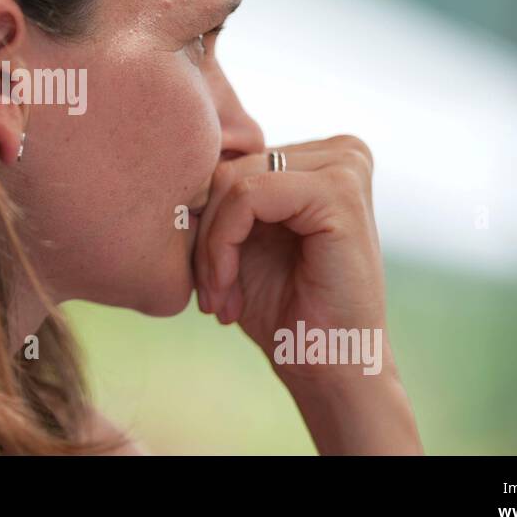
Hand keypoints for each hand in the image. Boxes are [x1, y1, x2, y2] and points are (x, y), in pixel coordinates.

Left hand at [192, 135, 421, 452]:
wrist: (325, 365)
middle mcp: (340, 151)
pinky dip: (222, 246)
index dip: (203, 217)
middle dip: (205, 235)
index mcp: (320, 157)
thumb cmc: (281, 307)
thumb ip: (218, 195)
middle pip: (228, 168)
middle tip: (211, 294)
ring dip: (211, 248)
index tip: (205, 276)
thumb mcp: (238, 238)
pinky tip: (227, 291)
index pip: (231, 160)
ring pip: (231, 182)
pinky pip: (246, 196)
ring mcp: (345, 166)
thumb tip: (171, 157)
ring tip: (219, 297)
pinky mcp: (339, 192)